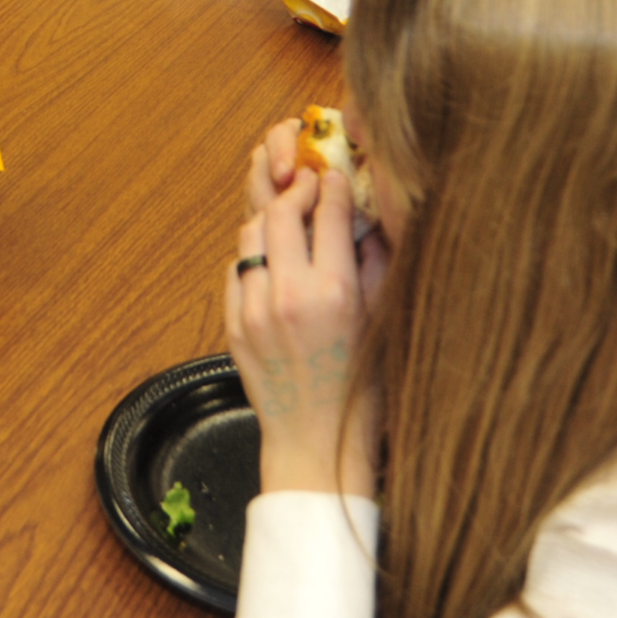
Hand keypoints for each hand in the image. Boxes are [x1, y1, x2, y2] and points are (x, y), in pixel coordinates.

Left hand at [227, 121, 380, 496]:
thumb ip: (375, 263)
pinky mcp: (233, 324)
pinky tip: (273, 262)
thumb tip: (366, 217)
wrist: (316, 440)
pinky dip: (254, 256)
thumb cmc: (359, 386)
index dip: (333, 185)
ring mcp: (254, 310)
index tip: (336, 176)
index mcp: (335, 293)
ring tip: (289, 222)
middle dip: (296, 190)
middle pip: (280, 211)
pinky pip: (236, 269)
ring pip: (250, 235)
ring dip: (270, 220)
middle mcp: (290, 296)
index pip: (328, 212)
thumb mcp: (383, 320)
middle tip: (308, 187)